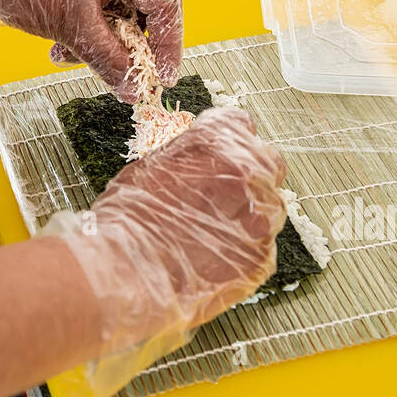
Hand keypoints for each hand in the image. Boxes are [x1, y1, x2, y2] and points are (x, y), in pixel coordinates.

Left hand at [0, 0, 182, 101]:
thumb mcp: (73, 29)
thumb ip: (109, 60)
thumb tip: (132, 88)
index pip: (165, 2)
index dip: (169, 42)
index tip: (164, 74)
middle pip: (145, 8)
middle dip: (133, 44)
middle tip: (130, 73)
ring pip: (119, 12)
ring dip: (105, 42)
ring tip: (77, 58)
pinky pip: (98, 9)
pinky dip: (87, 32)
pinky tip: (62, 48)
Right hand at [41, 107, 286, 396]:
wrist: (126, 270)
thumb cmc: (129, 216)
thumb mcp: (153, 166)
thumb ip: (191, 159)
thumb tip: (201, 164)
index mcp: (219, 139)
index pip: (241, 125)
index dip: (229, 143)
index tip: (220, 159)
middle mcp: (249, 171)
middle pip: (268, 163)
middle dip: (250, 177)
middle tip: (222, 198)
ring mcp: (261, 217)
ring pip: (269, 209)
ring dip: (248, 217)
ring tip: (211, 237)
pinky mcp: (261, 257)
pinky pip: (262, 249)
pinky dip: (243, 253)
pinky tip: (212, 261)